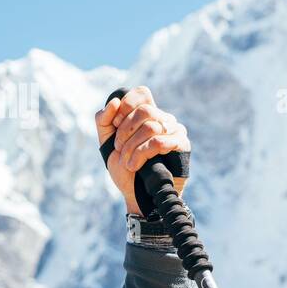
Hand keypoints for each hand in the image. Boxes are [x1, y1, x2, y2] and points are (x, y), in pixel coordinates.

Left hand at [94, 86, 189, 216]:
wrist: (136, 194)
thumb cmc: (125, 168)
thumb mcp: (107, 143)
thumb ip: (104, 121)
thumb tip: (114, 102)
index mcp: (148, 114)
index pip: (142, 93)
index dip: (127, 104)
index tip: (116, 123)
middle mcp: (164, 119)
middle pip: (144, 111)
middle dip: (125, 130)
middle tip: (118, 148)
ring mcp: (175, 131)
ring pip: (150, 127)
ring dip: (131, 147)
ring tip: (126, 162)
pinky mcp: (182, 145)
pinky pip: (159, 142)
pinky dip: (141, 154)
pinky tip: (135, 165)